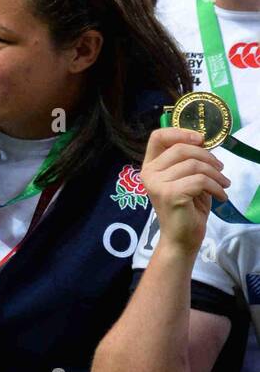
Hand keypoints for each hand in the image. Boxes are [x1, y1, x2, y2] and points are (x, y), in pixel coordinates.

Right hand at [140, 127, 226, 255]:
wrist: (181, 239)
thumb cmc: (186, 208)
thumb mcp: (186, 179)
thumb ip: (188, 161)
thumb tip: (202, 142)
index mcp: (150, 166)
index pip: (157, 137)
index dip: (180, 133)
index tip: (200, 140)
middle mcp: (149, 173)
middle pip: (181, 149)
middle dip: (207, 157)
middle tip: (221, 169)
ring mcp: (157, 184)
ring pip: (194, 165)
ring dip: (216, 175)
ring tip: (223, 185)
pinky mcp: (170, 194)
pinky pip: (200, 180)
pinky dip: (216, 187)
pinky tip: (220, 196)